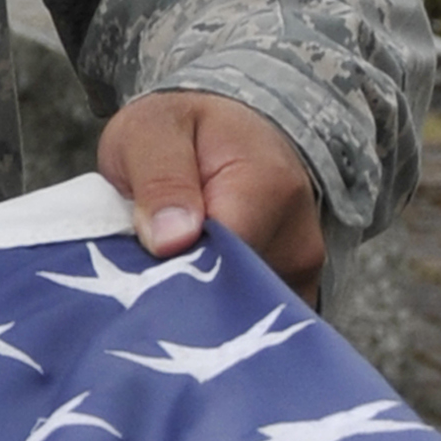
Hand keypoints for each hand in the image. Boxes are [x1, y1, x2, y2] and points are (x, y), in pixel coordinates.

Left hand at [99, 89, 323, 296]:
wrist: (232, 123)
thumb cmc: (185, 127)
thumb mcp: (152, 131)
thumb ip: (161, 179)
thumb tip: (172, 241)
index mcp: (267, 188)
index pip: (220, 264)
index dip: (174, 276)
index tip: (137, 275)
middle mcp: (300, 238)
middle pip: (236, 297)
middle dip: (186, 295)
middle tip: (142, 274)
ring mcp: (303, 271)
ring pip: (244, 311)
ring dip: (202, 303)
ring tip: (169, 271)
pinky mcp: (297, 289)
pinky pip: (256, 317)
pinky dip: (222, 311)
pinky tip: (195, 285)